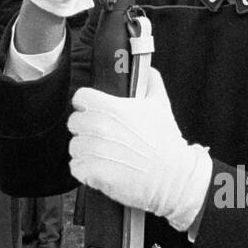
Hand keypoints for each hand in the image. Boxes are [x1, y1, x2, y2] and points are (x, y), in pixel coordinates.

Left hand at [68, 68, 211, 232]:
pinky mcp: (92, 172)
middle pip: (74, 123)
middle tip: (104, 137)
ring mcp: (94, 151)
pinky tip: (103, 169)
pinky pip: (76, 167)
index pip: (80, 98)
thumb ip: (151, 82)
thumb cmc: (166, 143)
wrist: (173, 177)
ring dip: (86, 151)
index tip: (95, 112)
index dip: (87, 105)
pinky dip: (86, 170)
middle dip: (86, 129)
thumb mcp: (161, 105)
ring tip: (106, 155)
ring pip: (74, 147)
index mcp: (111, 108)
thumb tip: (147, 70)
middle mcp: (99, 127)